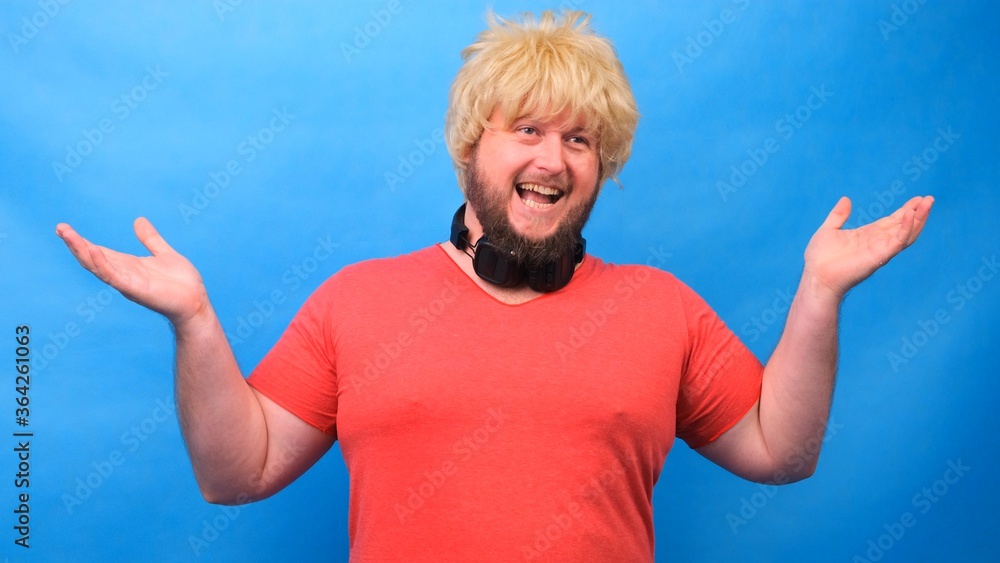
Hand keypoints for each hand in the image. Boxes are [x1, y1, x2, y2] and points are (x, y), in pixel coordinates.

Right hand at [56, 218, 209, 326]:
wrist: (196, 302)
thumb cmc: (182, 283)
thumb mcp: (163, 254)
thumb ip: (150, 239)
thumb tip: (139, 220)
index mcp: (128, 266)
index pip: (99, 252)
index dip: (82, 242)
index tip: (65, 228)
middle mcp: (123, 274)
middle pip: (93, 258)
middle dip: (76, 244)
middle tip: (60, 228)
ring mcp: (128, 282)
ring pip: (99, 266)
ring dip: (83, 251)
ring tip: (68, 235)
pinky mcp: (136, 290)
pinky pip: (115, 277)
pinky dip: (103, 264)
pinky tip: (93, 251)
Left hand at [803, 195, 933, 299]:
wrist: (816, 277)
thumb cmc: (819, 258)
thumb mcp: (828, 230)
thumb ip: (838, 215)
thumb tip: (846, 199)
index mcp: (867, 236)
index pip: (891, 222)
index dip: (905, 211)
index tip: (917, 199)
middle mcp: (877, 243)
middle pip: (903, 226)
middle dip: (917, 213)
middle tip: (929, 199)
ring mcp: (880, 250)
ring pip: (906, 233)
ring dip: (918, 219)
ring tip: (927, 203)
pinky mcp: (879, 256)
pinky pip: (897, 241)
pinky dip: (906, 228)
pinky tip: (910, 214)